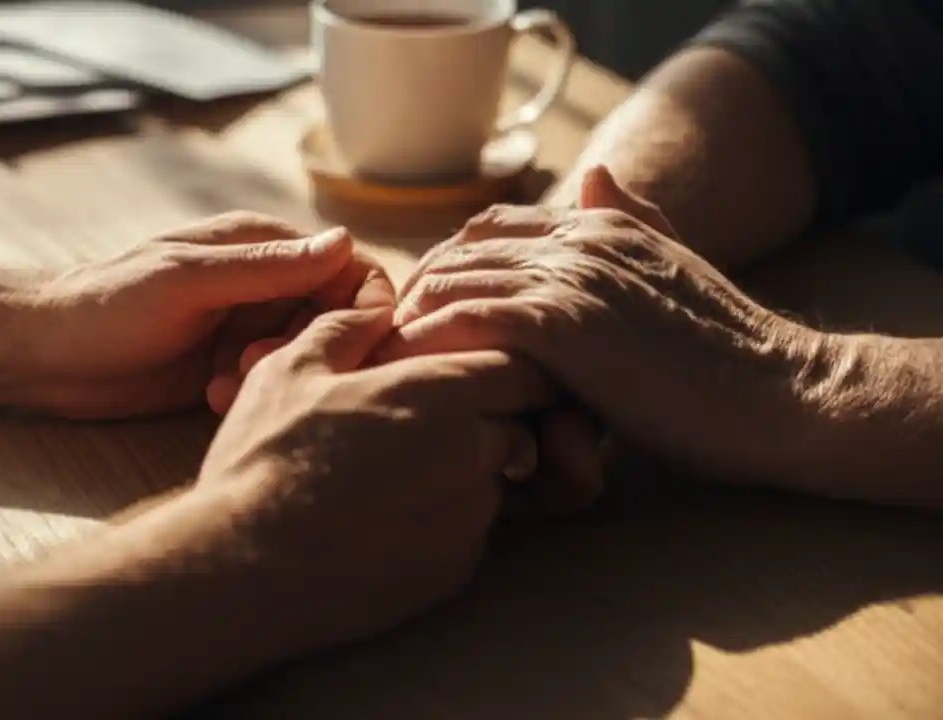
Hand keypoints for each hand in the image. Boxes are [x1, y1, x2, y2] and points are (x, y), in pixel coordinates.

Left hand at [10, 212, 391, 417]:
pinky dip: (256, 391)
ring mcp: (248, 325)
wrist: (48, 356)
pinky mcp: (230, 366)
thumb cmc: (109, 305)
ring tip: (226, 385)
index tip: (333, 341)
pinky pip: (274, 378)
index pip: (347, 265)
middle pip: (335, 314)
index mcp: (261, 244)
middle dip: (313, 346)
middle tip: (259, 365)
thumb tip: (344, 242)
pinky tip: (214, 399)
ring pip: (307, 351)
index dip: (358, 305)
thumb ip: (266, 266)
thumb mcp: (189, 282)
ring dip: (281, 371)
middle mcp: (264, 282)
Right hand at [196, 308, 554, 651]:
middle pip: (516, 425)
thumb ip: (348, 328)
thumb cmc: (264, 461)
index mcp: (441, 394)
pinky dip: (442, 518)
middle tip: (419, 419)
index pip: (523, 368)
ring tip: (392, 474)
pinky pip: (468, 531)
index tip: (464, 365)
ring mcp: (469, 520)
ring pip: (493, 480)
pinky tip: (383, 518)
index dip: (499, 362)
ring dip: (463, 470)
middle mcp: (474, 457)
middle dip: (484, 417)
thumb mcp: (290, 370)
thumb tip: (376, 304)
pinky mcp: (454, 572)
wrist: (242, 572)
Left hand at [383, 166, 834, 487]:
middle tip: (383, 348)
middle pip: (454, 251)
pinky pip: (468, 318)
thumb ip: (635, 220)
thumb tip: (596, 175)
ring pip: (451, 280)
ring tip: (385, 367)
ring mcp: (569, 276)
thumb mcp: (676, 268)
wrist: (782, 394)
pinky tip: (415, 377)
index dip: (441, 272)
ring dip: (410, 322)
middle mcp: (577, 237)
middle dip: (411, 296)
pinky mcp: (565, 324)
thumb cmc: (726, 351)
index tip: (415, 320)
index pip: (484, 230)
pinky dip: (432, 341)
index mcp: (598, 224)